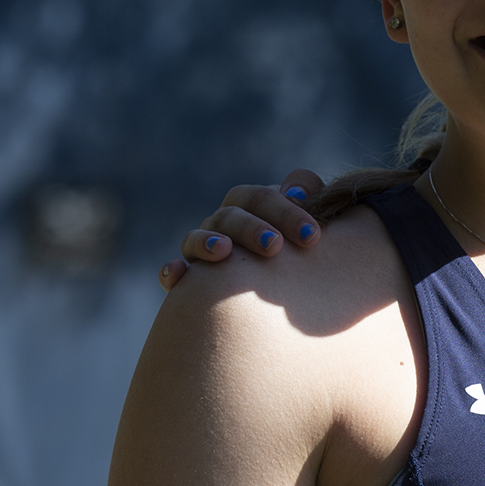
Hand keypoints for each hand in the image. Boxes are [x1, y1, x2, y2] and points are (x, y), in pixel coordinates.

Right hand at [159, 169, 324, 290]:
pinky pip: (172, 273)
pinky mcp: (188, 279)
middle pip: (230, 216)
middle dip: (252, 228)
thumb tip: (299, 194)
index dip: (286, 212)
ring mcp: (202, 250)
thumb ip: (310, 193)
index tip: (312, 236)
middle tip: (275, 246)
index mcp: (252, 206)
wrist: (287, 291)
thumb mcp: (311, 220)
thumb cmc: (302, 249)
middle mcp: (224, 224)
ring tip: (224, 251)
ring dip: (207, 242)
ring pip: (196, 238)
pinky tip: (178, 275)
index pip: (260, 198)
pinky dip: (171, 271)